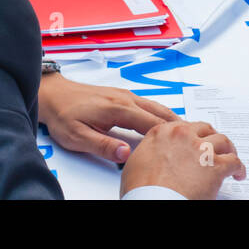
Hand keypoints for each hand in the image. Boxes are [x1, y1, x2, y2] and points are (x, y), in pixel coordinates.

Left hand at [38, 73, 178, 161]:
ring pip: (156, 106)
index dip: (171, 135)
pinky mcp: (121, 96)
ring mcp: (124, 95)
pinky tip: (166, 123)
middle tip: (197, 138)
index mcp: (118, 108)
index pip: (152, 123)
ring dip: (172, 119)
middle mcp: (125, 98)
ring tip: (189, 132)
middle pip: (159, 112)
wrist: (52, 94)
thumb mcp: (78, 136)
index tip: (187, 144)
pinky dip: (161, 114)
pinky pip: (148, 104)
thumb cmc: (63, 114)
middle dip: (179, 126)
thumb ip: (103, 145)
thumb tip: (125, 154)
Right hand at [120, 121, 244, 198]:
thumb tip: (153, 156)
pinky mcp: (216, 166)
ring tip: (230, 157)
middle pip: (204, 129)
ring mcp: (201, 149)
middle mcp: (183, 135)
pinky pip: (234, 162)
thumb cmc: (142, 189)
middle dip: (211, 137)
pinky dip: (239, 168)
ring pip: (223, 141)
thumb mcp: (137, 162)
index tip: (195, 139)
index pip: (183, 126)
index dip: (192, 134)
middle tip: (214, 146)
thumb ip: (150, 151)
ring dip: (228, 150)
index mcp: (163, 132)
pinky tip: (238, 173)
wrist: (154, 200)